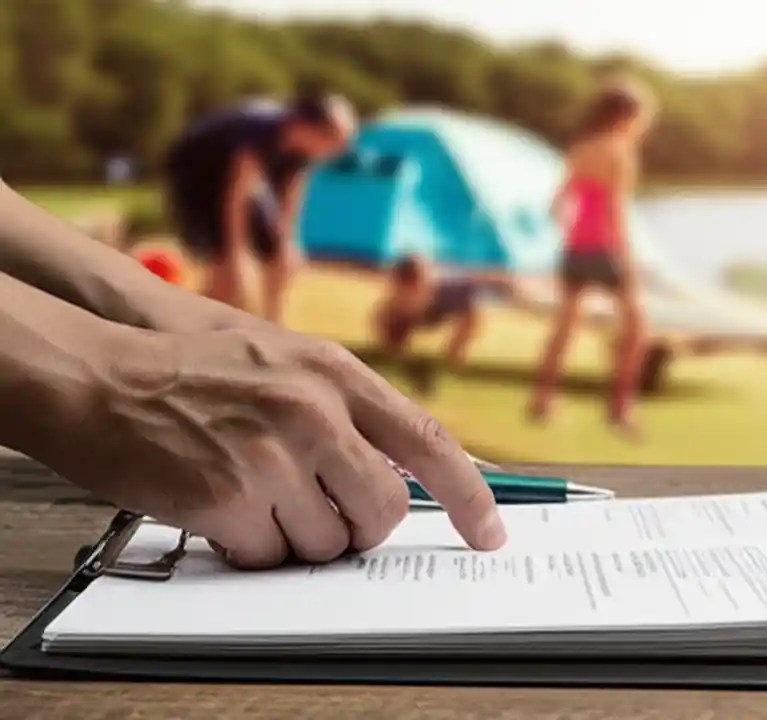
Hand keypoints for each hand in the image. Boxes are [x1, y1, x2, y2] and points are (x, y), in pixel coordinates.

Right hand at [43, 323, 505, 568]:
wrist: (100, 375)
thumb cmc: (193, 370)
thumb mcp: (288, 361)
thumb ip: (350, 407)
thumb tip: (408, 467)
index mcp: (337, 375)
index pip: (429, 443)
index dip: (470, 495)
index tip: (490, 532)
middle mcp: (314, 413)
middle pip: (382, 512)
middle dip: (358, 529)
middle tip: (318, 511)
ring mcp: (272, 456)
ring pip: (327, 543)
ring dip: (295, 536)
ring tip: (252, 492)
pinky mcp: (229, 498)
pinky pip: (269, 555)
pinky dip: (249, 546)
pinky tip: (220, 505)